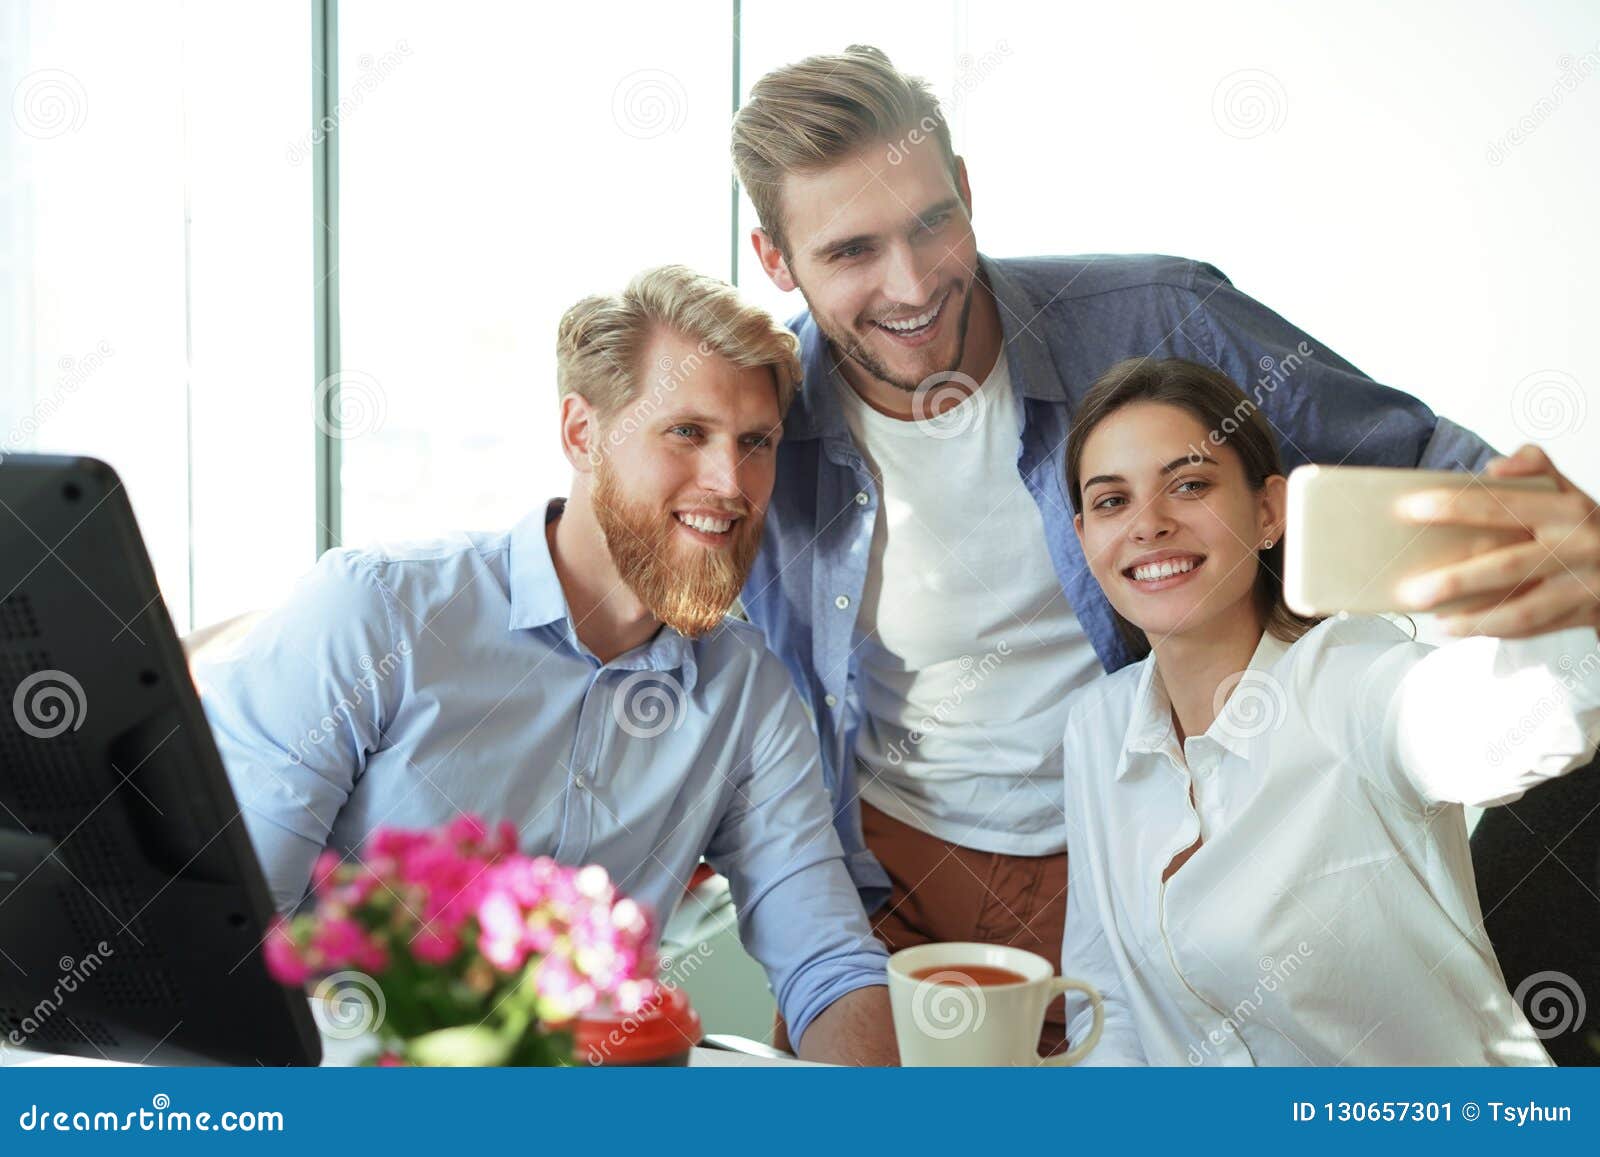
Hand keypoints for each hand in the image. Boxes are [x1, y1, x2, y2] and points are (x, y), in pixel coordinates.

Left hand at [1394, 445, 1599, 636]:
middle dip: (1455, 582)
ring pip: (1522, 610)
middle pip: (1506, 567)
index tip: (1408, 508)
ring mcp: (1583, 586)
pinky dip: (1495, 631)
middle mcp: (1578, 547)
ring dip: (1473, 620)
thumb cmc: (1583, 523)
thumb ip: (1534, 466)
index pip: (1502, 505)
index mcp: (1568, 509)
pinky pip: (1534, 629)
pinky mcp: (1585, 614)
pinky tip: (1460, 627)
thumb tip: (1495, 468)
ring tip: (1433, 619)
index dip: (1456, 506)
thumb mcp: (1566, 488)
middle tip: (1409, 591)